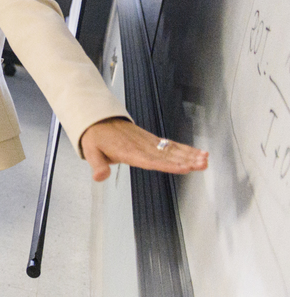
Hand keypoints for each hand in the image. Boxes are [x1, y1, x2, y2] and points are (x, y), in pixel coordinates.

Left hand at [78, 117, 207, 180]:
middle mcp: (142, 147)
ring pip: (172, 150)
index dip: (168, 165)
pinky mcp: (152, 141)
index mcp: (128, 151)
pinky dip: (185, 149)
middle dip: (186, 160)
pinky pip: (171, 145)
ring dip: (190, 155)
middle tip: (203, 164)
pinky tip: (199, 153)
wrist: (98, 120)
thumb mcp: (91, 151)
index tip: (184, 167)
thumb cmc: (96, 137)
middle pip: (167, 156)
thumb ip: (98, 165)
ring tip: (206, 160)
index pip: (151, 160)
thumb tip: (99, 177)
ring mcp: (149, 143)